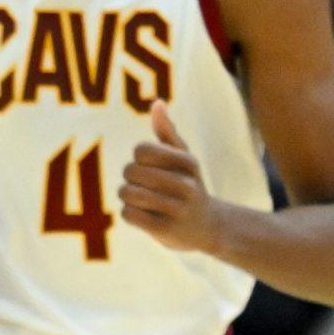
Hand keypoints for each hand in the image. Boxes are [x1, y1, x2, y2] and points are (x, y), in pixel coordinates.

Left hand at [120, 104, 219, 252]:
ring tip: (137, 198)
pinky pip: (129, 214)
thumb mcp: (183, 158)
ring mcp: (177, 210)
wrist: (206, 227)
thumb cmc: (188, 185)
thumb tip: (157, 103)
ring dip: (126, 195)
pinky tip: (140, 214)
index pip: (142, 150)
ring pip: (128, 193)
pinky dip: (128, 213)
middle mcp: (187, 186)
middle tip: (139, 184)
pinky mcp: (166, 230)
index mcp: (188, 163)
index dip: (138, 158)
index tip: (148, 166)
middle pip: (131, 171)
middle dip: (129, 177)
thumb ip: (167, 132)